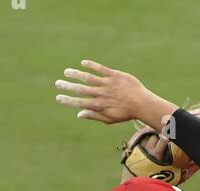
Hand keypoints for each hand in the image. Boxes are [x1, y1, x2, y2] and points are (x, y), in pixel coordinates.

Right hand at [55, 60, 174, 127]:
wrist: (142, 103)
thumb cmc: (126, 113)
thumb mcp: (110, 119)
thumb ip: (94, 115)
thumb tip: (79, 114)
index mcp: (99, 105)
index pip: (79, 102)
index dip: (68, 100)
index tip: (58, 98)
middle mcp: (101, 94)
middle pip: (81, 89)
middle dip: (68, 86)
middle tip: (57, 83)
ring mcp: (107, 84)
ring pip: (88, 77)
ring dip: (76, 74)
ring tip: (66, 72)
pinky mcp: (113, 75)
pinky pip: (100, 68)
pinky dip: (91, 65)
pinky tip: (83, 63)